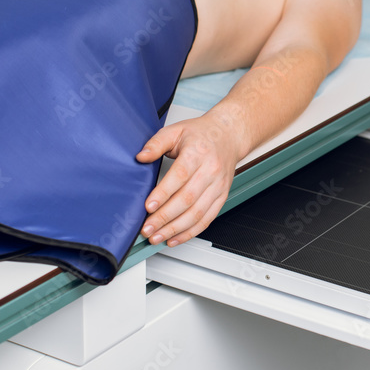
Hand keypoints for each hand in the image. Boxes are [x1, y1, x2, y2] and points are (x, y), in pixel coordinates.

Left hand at [135, 113, 246, 246]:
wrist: (229, 136)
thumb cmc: (201, 135)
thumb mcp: (176, 131)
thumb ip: (156, 143)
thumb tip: (141, 156)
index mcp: (198, 153)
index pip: (180, 176)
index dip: (163, 194)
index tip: (148, 206)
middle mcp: (210, 171)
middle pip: (187, 199)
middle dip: (165, 217)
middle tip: (147, 228)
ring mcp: (218, 186)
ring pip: (197, 213)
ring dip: (175, 229)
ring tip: (157, 237)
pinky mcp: (221, 197)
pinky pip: (207, 219)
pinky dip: (190, 232)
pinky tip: (175, 238)